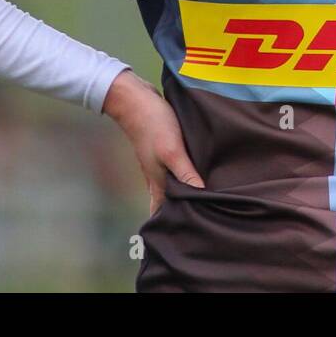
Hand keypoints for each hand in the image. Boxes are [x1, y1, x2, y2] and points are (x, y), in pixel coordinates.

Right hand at [103, 70, 205, 215]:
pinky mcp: (163, 151)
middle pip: (166, 203)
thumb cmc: (153, 124)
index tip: (182, 237)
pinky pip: (175, 172)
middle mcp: (157, 176)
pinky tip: (195, 175)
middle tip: (195, 225)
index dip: (169, 225)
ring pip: (171, 188)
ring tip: (199, 205)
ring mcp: (158, 163)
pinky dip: (183, 179)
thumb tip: (200, 194)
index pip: (161, 212)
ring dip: (182, 196)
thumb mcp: (172, 149)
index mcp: (157, 181)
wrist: (135, 99)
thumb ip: (185, 172)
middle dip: (177, 215)